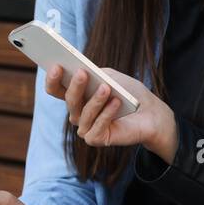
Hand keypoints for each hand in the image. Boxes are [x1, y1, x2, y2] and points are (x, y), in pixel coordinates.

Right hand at [50, 64, 175, 158]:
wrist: (150, 112)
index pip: (56, 89)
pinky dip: (107, 114)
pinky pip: (97, 127)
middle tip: (81, 72)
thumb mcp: (111, 77)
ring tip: (106, 87)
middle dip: (75, 86)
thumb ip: (96, 73)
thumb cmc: (129, 93)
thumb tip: (81, 71)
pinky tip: (116, 103)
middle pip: (70, 100)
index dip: (53, 79)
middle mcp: (77, 114)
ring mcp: (85, 128)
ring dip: (95, 100)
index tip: (56, 65)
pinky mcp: (96, 139)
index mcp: (77, 97)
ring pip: (83, 113)